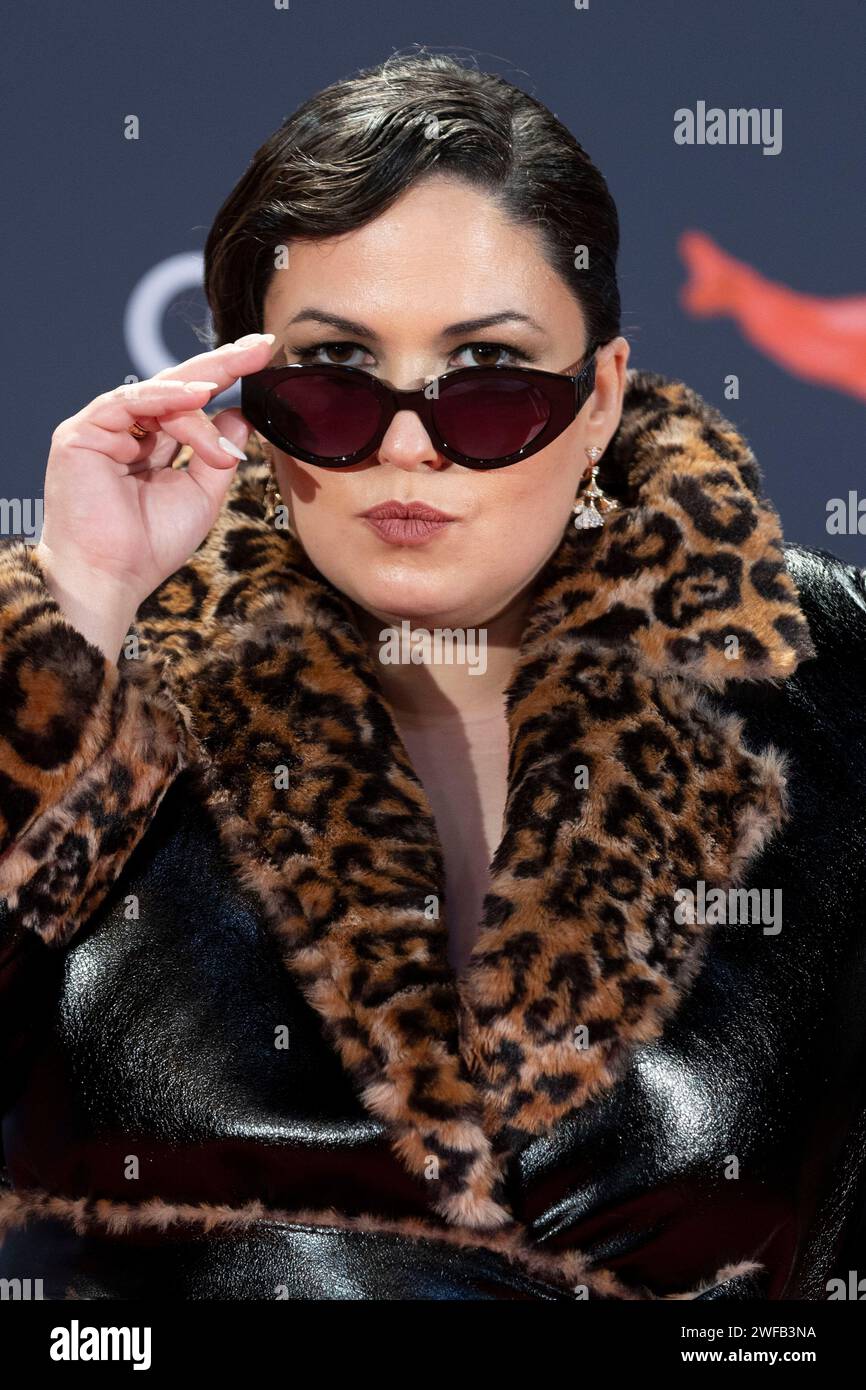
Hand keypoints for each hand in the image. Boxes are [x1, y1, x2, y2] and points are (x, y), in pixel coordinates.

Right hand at [33, 334, 274, 658]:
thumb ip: (218, 452)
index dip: (226, 378)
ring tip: (228, 386)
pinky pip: (128, 402)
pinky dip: (165, 397)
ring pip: (159, 396)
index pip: (191, 402)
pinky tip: (198, 395)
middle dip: (220, 364)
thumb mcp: (201, 493)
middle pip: (176, 386)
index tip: (264, 357)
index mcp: (150, 443)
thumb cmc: (150, 544)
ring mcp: (102, 429)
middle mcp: (125, 430)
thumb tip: (241, 413)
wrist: (113, 577)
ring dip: (198, 396)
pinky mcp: (82, 433)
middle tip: (260, 345)